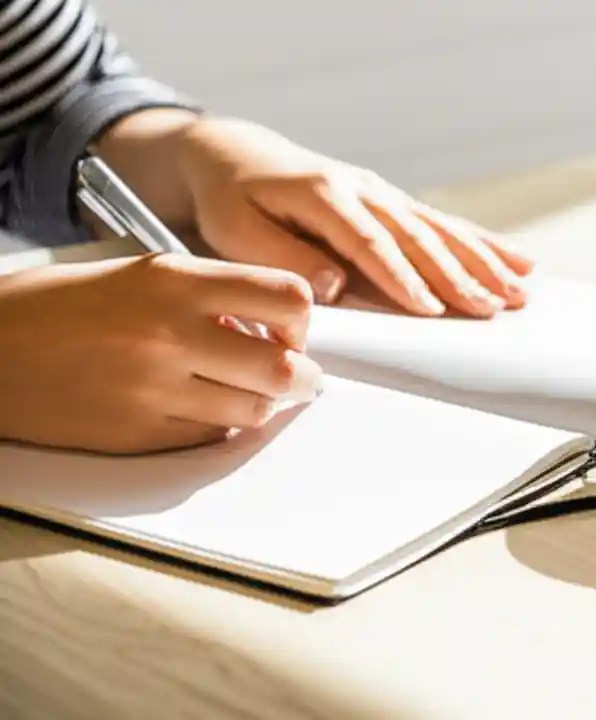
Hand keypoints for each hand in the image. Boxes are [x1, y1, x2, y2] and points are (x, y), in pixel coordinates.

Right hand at [0, 255, 321, 454]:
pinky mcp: (140, 435)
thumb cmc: (56, 308)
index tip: (294, 330)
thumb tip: (268, 327)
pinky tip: (200, 408)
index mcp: (175, 281)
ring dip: (261, 405)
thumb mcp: (139, 274)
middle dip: (303, 377)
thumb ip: (208, 296)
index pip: (287, 298)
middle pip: (285, 367)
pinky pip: (211, 438)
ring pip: (255, 411)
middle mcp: (172, 333)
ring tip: (244, 391)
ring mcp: (156, 389)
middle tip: (301, 378)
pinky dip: (219, 427)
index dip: (301, 321)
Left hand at [173, 117, 533, 317]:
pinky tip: (519, 261)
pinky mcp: (396, 203)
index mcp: (323, 195)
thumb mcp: (237, 232)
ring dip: (483, 262)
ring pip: (442, 230)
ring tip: (519, 291)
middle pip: (418, 236)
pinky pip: (446, 224)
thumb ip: (286, 258)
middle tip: (493, 307)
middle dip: (459, 275)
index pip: (369, 242)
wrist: (236, 156)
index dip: (401, 277)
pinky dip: (484, 244)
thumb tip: (334, 285)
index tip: (430, 309)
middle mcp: (363, 189)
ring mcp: (384, 193)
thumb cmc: (233, 201)